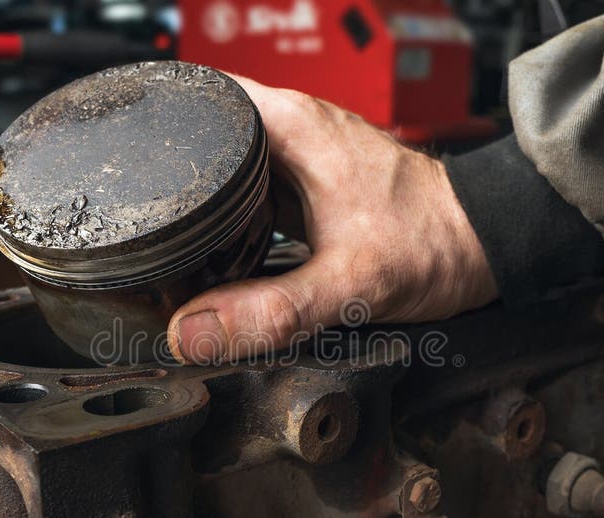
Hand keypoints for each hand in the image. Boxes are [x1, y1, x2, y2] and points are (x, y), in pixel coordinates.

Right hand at [167, 75, 497, 363]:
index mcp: (291, 125)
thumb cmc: (437, 243)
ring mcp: (302, 162)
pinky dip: (232, 222)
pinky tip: (219, 252)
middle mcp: (292, 133)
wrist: (484, 246)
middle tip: (137, 221)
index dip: (152, 128)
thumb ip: (271, 311)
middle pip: (203, 140)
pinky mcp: (311, 191)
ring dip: (201, 202)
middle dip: (169, 177)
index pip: (197, 98)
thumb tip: (194, 333)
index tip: (119, 167)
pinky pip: (254, 198)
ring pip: (228, 173)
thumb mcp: (350, 284)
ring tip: (167, 238)